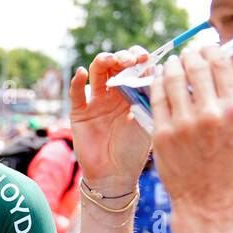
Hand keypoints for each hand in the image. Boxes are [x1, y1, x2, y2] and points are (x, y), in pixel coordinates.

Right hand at [69, 48, 152, 187]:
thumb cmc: (134, 151)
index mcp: (134, 94)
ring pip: (97, 73)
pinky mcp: (79, 112)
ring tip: (109, 60)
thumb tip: (156, 69)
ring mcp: (96, 101)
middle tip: (130, 60)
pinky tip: (81, 73)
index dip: (139, 58)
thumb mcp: (146, 121)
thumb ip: (149, 97)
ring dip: (102, 61)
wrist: (114, 175)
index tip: (145, 58)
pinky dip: (77, 81)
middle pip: (116, 65)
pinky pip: (76, 93)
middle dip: (122, 57)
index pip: (135, 67)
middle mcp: (115, 94)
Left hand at [149, 46, 232, 217]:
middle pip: (195, 66)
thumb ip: (226, 100)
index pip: (220, 64)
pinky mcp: (161, 133)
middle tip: (187, 54)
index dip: (210, 50)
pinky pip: (155, 97)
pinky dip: (156, 84)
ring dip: (170, 65)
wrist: (205, 202)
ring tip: (171, 64)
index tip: (206, 48)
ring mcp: (183, 123)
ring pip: (171, 77)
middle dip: (190, 55)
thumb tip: (214, 68)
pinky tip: (158, 80)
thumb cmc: (225, 166)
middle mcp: (210, 113)